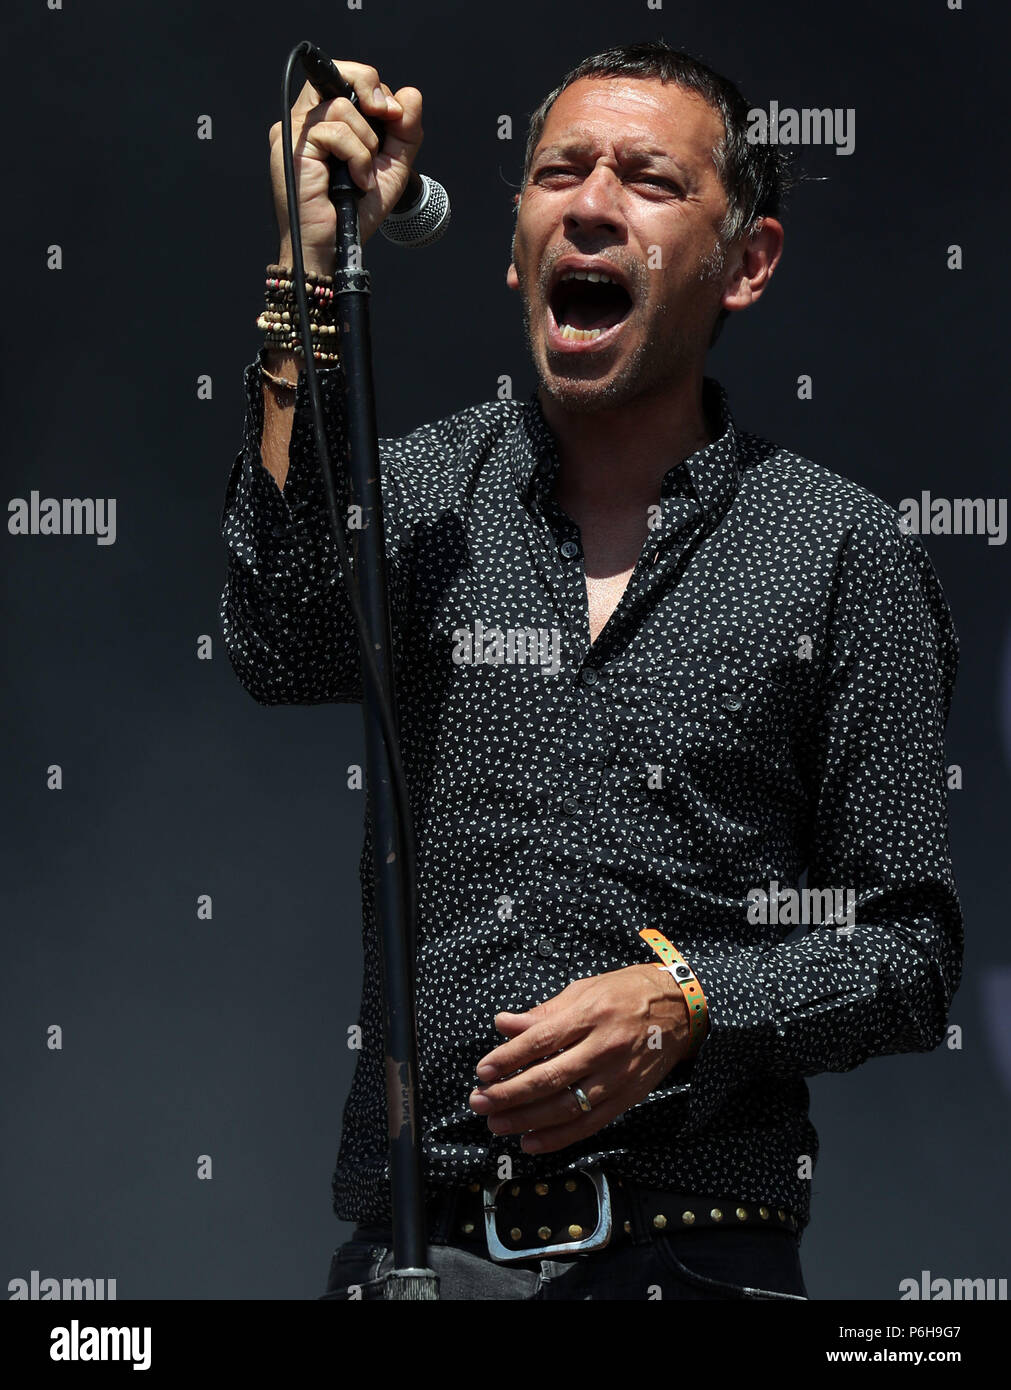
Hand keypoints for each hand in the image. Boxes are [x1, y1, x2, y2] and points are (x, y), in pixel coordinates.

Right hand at [269, 58, 423, 274]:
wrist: (337, 248)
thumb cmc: (355, 213)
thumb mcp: (390, 168)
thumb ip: (404, 133)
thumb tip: (411, 94)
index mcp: (325, 120)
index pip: (347, 78)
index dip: (374, 88)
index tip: (393, 116)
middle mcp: (306, 120)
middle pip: (337, 72)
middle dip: (371, 88)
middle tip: (387, 116)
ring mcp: (295, 131)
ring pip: (343, 106)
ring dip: (367, 143)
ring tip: (363, 175)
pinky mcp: (293, 146)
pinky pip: (336, 130)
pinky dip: (357, 156)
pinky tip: (356, 180)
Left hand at [468, 964, 696, 1154]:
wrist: (681, 1010)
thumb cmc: (625, 993)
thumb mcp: (584, 990)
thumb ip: (543, 1012)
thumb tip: (503, 1025)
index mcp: (590, 1015)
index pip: (541, 1041)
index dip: (509, 1058)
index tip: (482, 1072)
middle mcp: (604, 1048)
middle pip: (550, 1078)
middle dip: (509, 1094)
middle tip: (479, 1102)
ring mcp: (617, 1077)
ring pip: (567, 1107)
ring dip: (527, 1120)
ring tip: (497, 1124)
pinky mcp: (628, 1098)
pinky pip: (589, 1124)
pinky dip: (559, 1137)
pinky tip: (531, 1142)